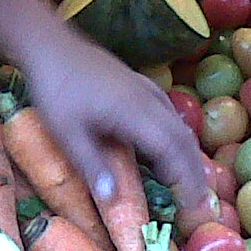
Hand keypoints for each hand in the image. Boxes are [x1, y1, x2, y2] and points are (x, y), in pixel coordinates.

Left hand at [16, 19, 210, 214]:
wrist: (49, 44)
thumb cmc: (55, 88)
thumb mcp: (66, 131)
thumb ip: (90, 165)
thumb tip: (112, 199)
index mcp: (133, 114)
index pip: (171, 151)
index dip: (186, 179)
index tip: (195, 206)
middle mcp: (146, 100)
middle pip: (182, 138)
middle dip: (195, 171)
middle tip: (200, 201)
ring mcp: (143, 88)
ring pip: (177, 122)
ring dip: (188, 152)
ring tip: (192, 179)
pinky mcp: (136, 81)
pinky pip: (167, 108)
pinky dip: (177, 131)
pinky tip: (172, 140)